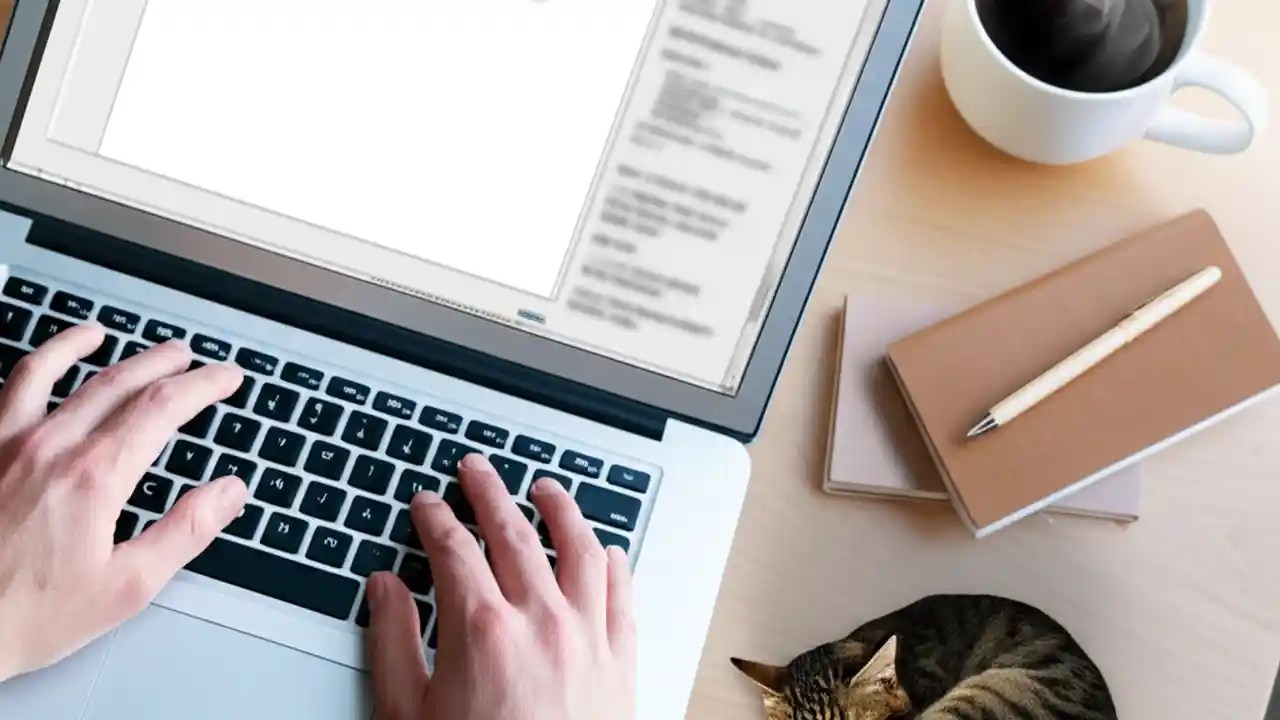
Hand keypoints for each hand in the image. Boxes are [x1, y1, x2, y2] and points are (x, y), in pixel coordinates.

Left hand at [0, 324, 247, 680]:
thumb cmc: (26, 617)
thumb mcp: (126, 587)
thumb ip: (184, 532)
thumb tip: (228, 492)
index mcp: (94, 478)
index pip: (162, 409)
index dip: (201, 387)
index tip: (224, 379)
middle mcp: (50, 448)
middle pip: (118, 383)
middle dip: (163, 364)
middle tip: (190, 360)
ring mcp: (6, 443)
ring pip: (53, 371)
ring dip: (88, 347)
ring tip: (109, 336)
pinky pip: (8, 388)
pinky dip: (31, 364)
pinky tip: (42, 361)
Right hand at [366, 454, 635, 719]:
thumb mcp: (408, 712)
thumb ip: (393, 641)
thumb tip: (384, 590)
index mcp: (483, 627)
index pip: (454, 547)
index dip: (435, 517)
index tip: (426, 503)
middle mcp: (542, 619)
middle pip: (514, 532)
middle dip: (490, 492)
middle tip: (476, 468)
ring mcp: (588, 636)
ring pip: (579, 549)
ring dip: (560, 510)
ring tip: (546, 489)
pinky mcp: (621, 660)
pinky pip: (623, 595)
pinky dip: (614, 563)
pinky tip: (606, 550)